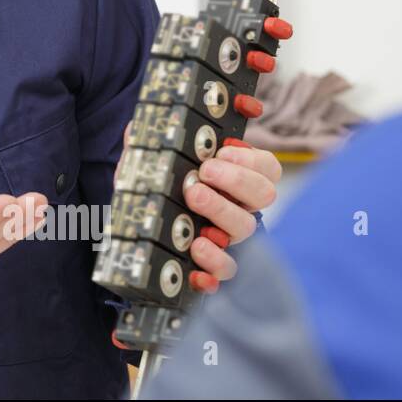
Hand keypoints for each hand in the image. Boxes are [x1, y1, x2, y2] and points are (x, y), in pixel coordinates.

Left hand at [113, 121, 280, 294]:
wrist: (142, 231)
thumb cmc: (158, 190)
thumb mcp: (156, 164)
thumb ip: (153, 145)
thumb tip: (134, 130)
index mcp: (236, 181)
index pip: (267, 167)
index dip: (250, 158)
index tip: (222, 151)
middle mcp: (239, 209)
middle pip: (264, 194)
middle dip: (236, 179)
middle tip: (204, 172)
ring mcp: (230, 238)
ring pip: (245, 228)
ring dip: (221, 210)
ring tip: (194, 198)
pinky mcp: (214, 266)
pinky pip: (226, 271)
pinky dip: (214, 265)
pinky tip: (197, 253)